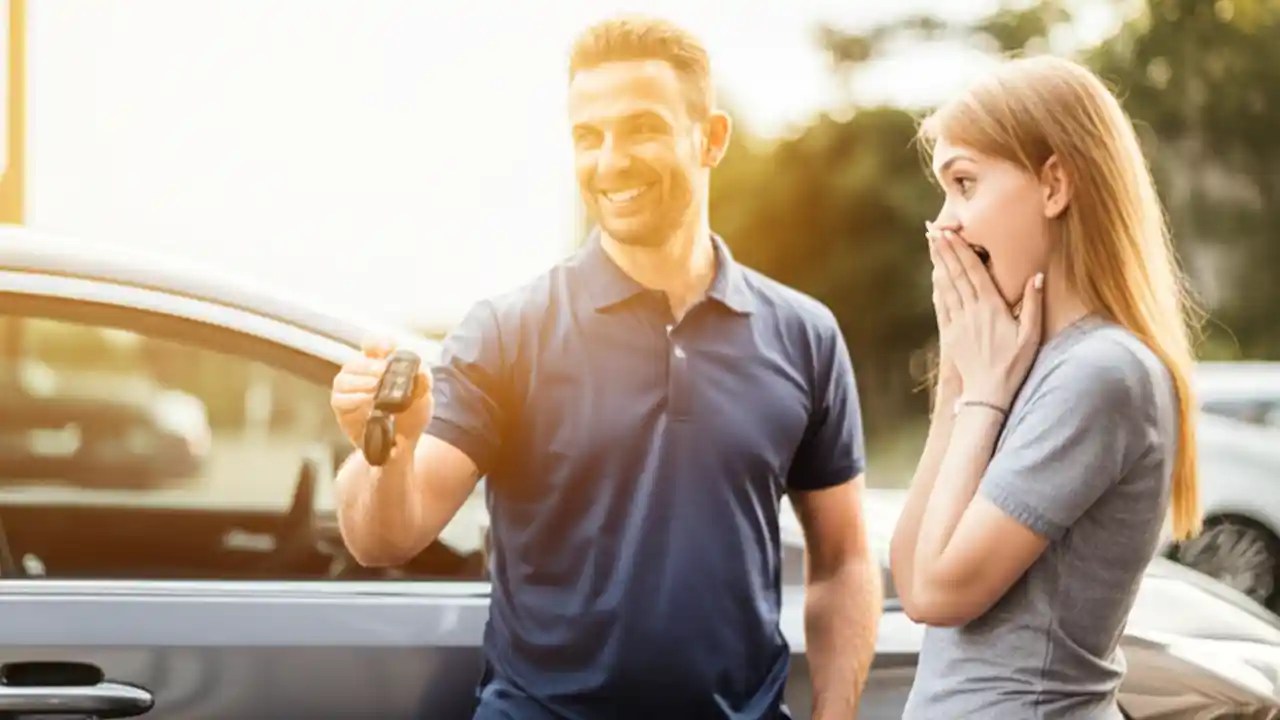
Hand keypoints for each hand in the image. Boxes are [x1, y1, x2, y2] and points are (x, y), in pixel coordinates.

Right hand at [330, 335, 433, 452]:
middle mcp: (361, 375)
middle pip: (355, 362)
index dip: (377, 342)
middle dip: (369, 366)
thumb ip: (423, 382)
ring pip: (343, 379)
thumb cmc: (410, 417)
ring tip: (375, 389)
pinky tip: (367, 402)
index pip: (372, 344)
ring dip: (361, 382)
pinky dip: (354, 399)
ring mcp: (348, 392)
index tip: (387, 347)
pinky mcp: (341, 410)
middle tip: (383, 373)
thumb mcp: (424, 399)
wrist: (402, 446)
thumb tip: (421, 370)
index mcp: (381, 364)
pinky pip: (339, 400)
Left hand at [927, 227, 1042, 408]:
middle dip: (945, 251)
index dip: (961, 251)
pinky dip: (937, 288)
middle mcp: (972, 311)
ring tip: (932, 245)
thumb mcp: (1031, 335)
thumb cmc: (1014, 364)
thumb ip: (1033, 304)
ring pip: (946, 286)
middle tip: (935, 230)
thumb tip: (1036, 276)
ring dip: (939, 264)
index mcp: (992, 308)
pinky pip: (941, 306)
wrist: (988, 392)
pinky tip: (935, 276)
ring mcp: (958, 322)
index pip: (974, 272)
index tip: (952, 234)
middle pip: (956, 274)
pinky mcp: (950, 334)